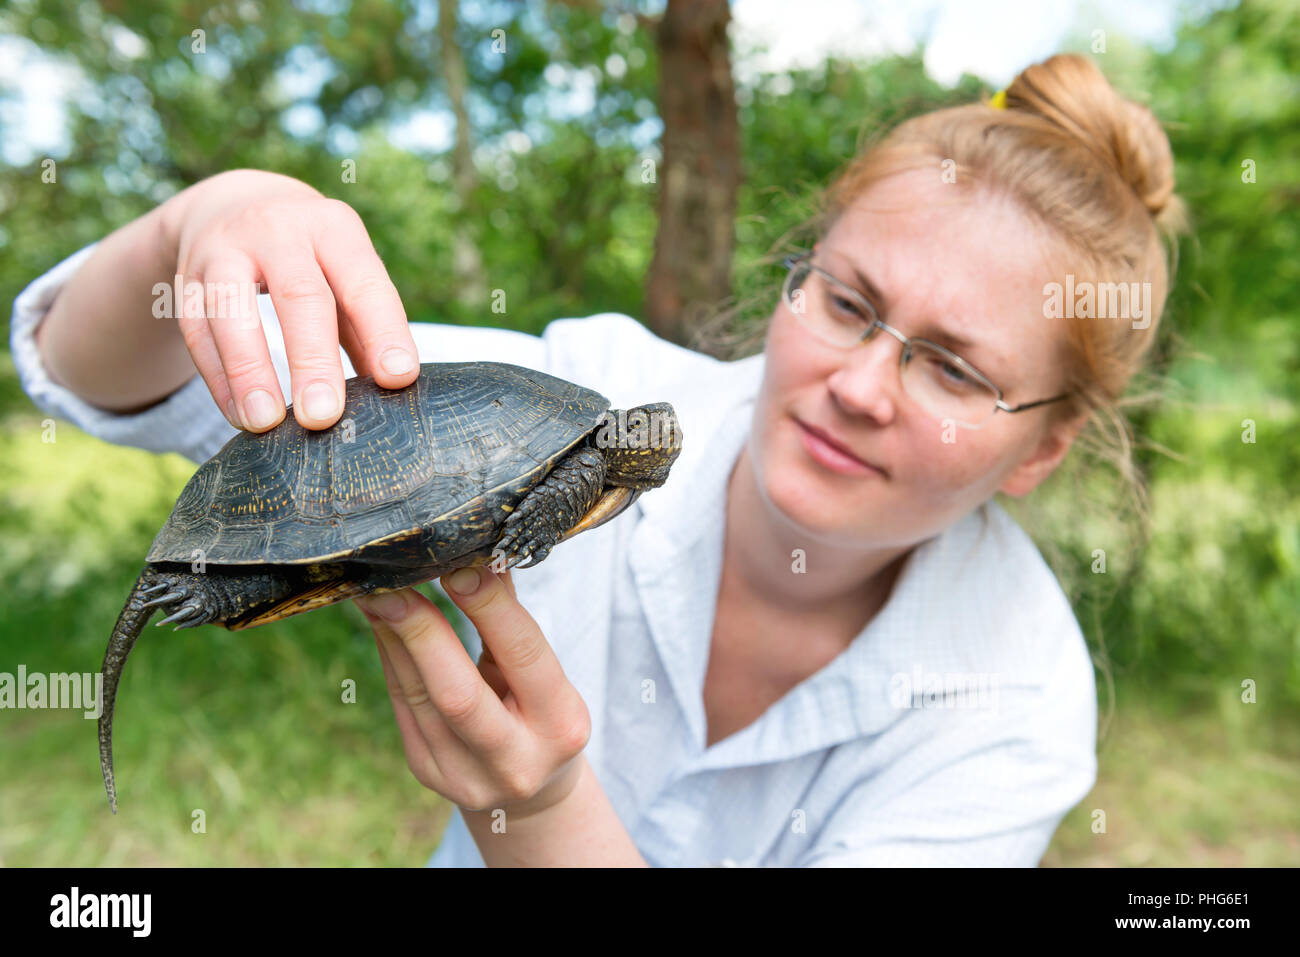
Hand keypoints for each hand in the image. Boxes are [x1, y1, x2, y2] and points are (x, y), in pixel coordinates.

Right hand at [160, 170, 419, 431]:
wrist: (231, 203)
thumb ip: (367, 328)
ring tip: (266, 423)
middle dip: (311, 359)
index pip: (363, 282)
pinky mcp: (185, 279)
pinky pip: (197, 331)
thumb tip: (394, 393)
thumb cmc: (311, 259)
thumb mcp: (345, 273)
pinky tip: (241, 417)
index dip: (383, 330)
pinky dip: (219, 379)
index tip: (398, 378)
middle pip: (298, 296)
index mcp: (332, 228)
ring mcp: (223, 250)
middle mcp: (278, 231)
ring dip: (249, 372)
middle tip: (323, 416)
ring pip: (232, 311)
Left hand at [355, 567, 592, 815]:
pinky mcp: (428, 772)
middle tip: (392, 583)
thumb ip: (513, 619)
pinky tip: (381, 622)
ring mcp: (466, 776)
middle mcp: (515, 761)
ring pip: (419, 697)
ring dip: (393, 638)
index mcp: (561, 725)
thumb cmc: (541, 714)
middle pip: (458, 694)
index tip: (456, 564)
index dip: (487, 606)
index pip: (523, 655)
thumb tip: (483, 552)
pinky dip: (391, 656)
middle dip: (422, 631)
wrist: (528, 791)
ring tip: (375, 592)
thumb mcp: (546, 673)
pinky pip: (403, 705)